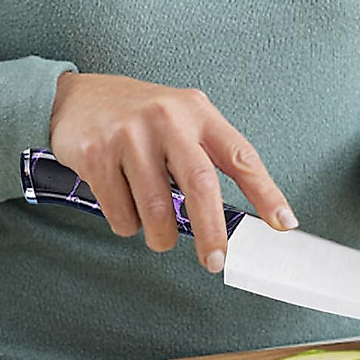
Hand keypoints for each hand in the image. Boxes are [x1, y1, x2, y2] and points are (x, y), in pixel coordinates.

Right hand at [48, 72, 297, 271]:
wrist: (75, 98)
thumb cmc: (139, 117)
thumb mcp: (180, 119)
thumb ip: (206, 155)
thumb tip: (236, 213)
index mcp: (197, 111)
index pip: (240, 155)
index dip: (266, 192)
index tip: (284, 223)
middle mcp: (167, 118)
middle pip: (201, 185)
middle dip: (212, 232)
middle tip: (215, 260)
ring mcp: (130, 134)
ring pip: (157, 210)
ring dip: (160, 236)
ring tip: (158, 234)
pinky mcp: (97, 153)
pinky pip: (121, 213)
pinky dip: (127, 224)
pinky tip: (123, 204)